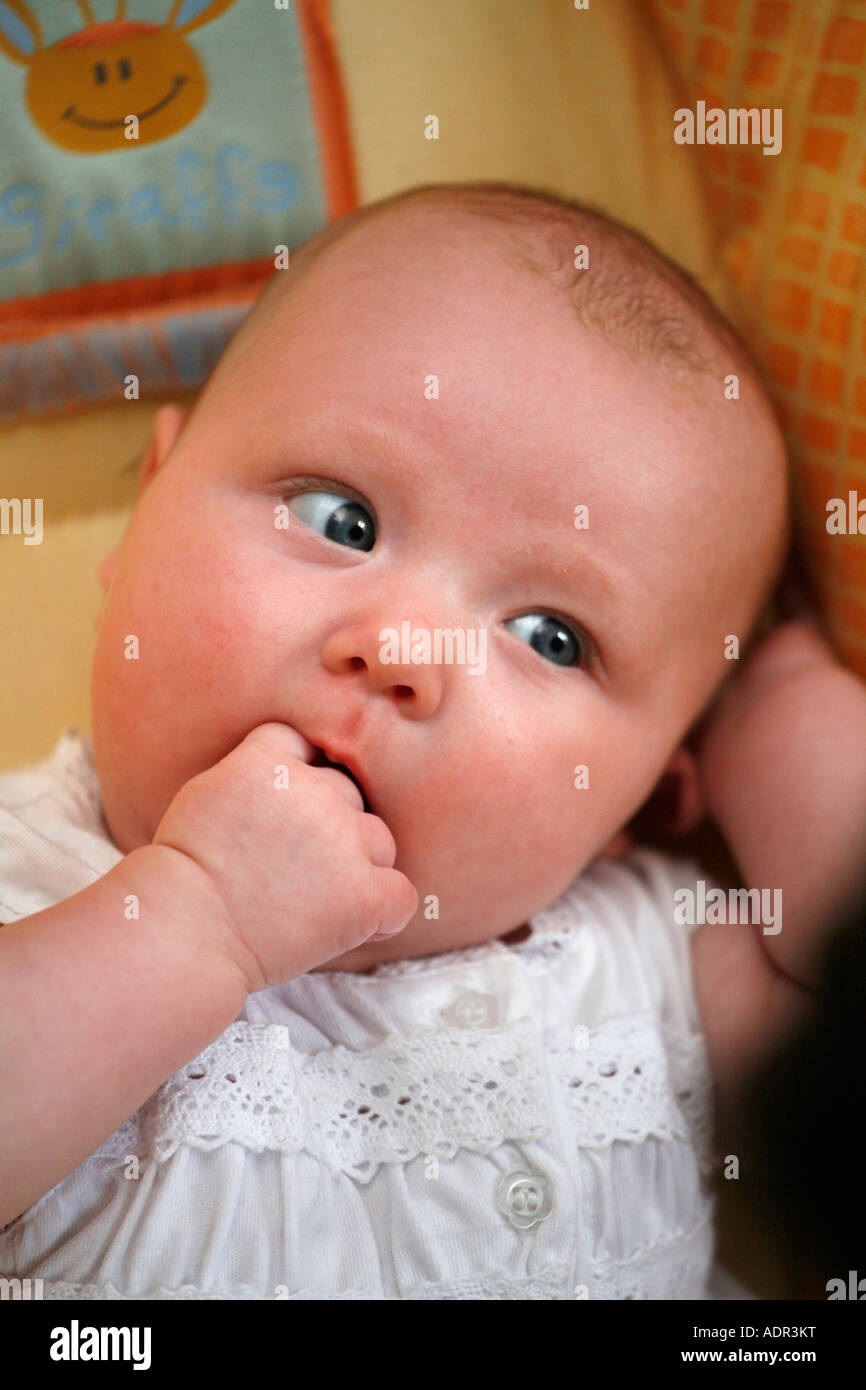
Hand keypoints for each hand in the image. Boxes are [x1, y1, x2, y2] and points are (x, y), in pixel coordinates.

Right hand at [152, 723, 417, 992]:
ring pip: (380, 841)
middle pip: (347, 793)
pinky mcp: (364, 893)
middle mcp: (314, 790)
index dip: (301, 778)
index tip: (286, 812)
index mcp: (269, 761)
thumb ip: (253, 775)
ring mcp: (344, 840)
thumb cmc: (179, 876)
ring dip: (361, 866)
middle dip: (329, 827)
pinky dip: (384, 912)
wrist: (183, 930)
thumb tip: (286, 777)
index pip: (305, 745)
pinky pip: (401, 895)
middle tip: (296, 869)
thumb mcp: (205, 795)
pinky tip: (357, 925)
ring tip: (320, 900)